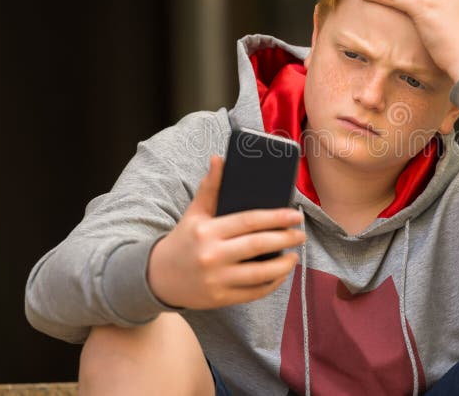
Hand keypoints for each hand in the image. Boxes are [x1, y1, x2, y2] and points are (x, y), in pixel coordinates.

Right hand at [147, 155, 305, 309]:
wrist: (157, 277)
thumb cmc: (183, 240)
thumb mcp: (194, 213)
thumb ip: (210, 187)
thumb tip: (219, 159)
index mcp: (208, 231)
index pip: (249, 221)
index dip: (275, 218)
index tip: (294, 215)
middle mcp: (212, 255)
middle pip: (258, 246)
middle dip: (285, 239)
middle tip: (301, 234)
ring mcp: (216, 280)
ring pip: (259, 273)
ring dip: (283, 265)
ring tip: (294, 255)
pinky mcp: (220, 298)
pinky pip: (253, 292)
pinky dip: (271, 284)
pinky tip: (281, 274)